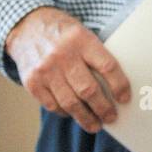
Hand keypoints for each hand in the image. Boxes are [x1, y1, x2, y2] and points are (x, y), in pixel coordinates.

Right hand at [5, 6, 131, 132]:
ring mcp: (45, 70)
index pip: (107, 66)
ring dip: (86, 118)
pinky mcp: (32, 82)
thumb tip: (116, 86)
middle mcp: (63, 55)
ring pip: (70, 103)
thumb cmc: (63, 33)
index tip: (125, 99)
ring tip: (95, 124)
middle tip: (111, 117)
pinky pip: (53, 105)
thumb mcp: (82, 33)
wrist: (27, 26)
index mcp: (82, 39)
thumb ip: (96, 54)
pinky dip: (65, 112)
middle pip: (89, 90)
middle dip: (103, 108)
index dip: (119, 86)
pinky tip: (73, 113)